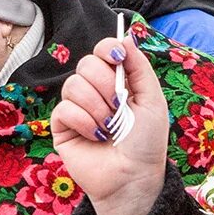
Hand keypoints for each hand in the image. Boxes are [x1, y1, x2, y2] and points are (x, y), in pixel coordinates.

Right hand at [51, 34, 169, 214]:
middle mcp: (94, 92)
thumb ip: (139, 68)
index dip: (106, 49)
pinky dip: (84, 121)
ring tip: (109, 126)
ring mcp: (76, 109)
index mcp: (116, 82)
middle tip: (118, 105)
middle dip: (104, 83)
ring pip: (73, 85)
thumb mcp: (152, 100)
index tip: (117, 57)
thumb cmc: (146, 143)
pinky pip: (64, 109)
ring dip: (96, 106)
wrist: (133, 177)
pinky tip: (96, 135)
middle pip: (85, 64)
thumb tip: (125, 37)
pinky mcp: (61, 127)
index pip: (102, 51)